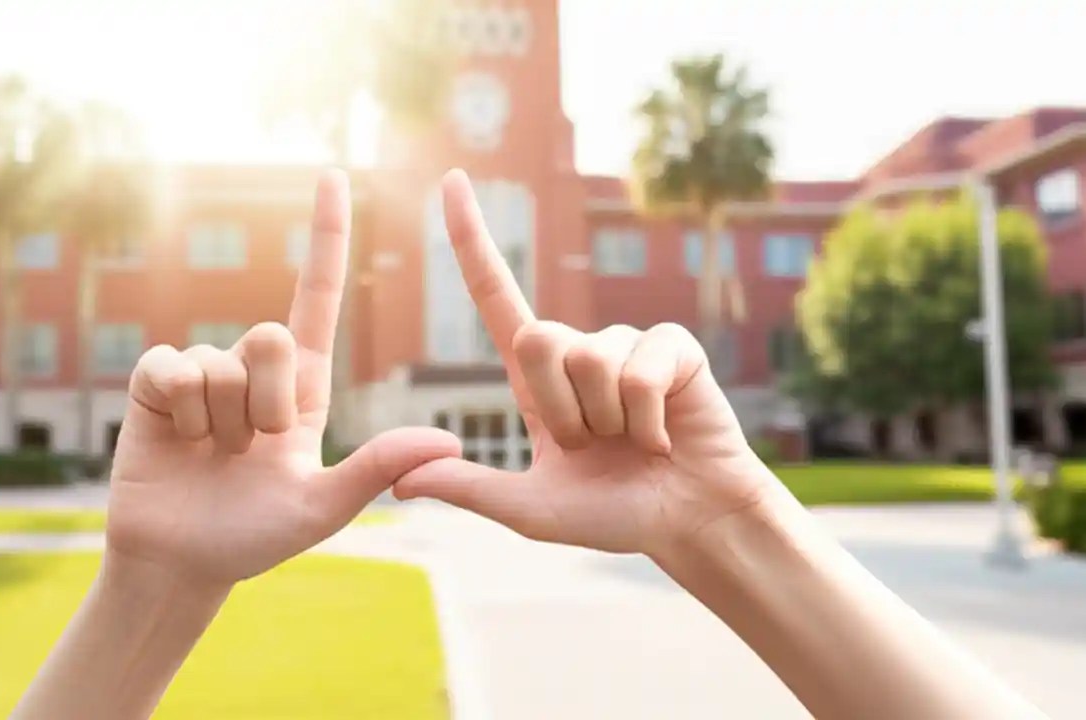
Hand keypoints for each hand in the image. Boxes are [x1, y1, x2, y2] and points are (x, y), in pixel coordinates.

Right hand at [106, 170, 459, 589]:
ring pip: (224, 363)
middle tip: (254, 446)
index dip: (324, 237)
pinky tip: (178, 440)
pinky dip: (181, 413)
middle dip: (268, 404)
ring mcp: (203, 373)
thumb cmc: (255, 536)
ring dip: (222, 423)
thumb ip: (377, 470)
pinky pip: (174, 370)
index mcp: (301, 386)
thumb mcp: (323, 507)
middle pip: (272, 335)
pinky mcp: (155, 383)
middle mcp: (253, 369)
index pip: (315, 297)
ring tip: (214, 454)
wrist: (183, 563)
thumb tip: (452, 442)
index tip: (333, 176)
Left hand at [393, 170, 773, 561]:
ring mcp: (627, 345)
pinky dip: (646, 421)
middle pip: (534, 339)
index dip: (471, 242)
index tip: (451, 180)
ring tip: (632, 442)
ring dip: (606, 420)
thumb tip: (400, 481)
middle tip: (592, 444)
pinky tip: (663, 438)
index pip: (496, 298)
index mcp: (538, 379)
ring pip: (589, 360)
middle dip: (559, 408)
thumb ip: (470, 489)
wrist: (685, 524)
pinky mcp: (673, 347)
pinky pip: (639, 371)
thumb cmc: (613, 515)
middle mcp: (579, 350)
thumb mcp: (529, 508)